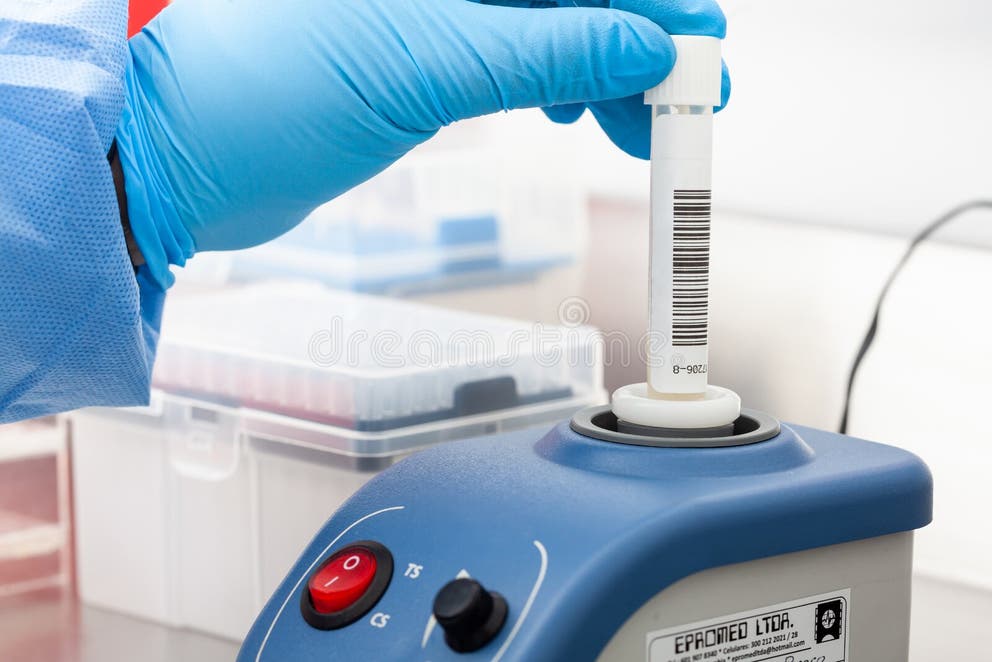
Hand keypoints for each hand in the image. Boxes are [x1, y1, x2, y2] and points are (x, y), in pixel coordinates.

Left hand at [116, 0, 727, 288]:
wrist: (183, 159)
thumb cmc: (265, 90)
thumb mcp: (426, 62)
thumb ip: (546, 49)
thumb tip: (644, 44)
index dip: (645, 1)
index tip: (701, 42)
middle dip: (636, 37)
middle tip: (691, 96)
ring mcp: (427, 14)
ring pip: (547, 27)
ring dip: (603, 69)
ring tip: (640, 121)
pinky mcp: (416, 61)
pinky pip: (513, 61)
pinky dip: (554, 86)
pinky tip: (573, 112)